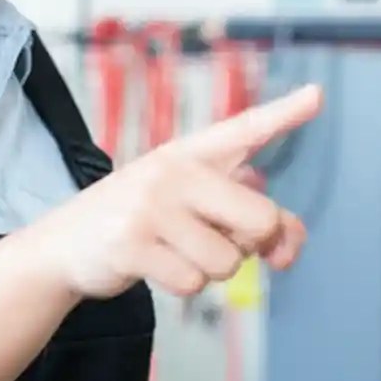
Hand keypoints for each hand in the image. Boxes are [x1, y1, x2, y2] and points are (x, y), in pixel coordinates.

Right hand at [27, 85, 322, 299]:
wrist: (64, 245)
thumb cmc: (142, 222)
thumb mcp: (192, 206)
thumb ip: (248, 218)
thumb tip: (289, 247)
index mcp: (190, 153)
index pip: (245, 130)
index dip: (284, 113)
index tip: (316, 95)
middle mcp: (173, 171)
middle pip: (260, 219)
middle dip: (250, 243)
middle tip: (217, 238)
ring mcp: (151, 205)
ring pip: (227, 261)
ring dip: (209, 269)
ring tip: (173, 250)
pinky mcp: (132, 243)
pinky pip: (192, 282)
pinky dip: (181, 285)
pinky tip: (154, 265)